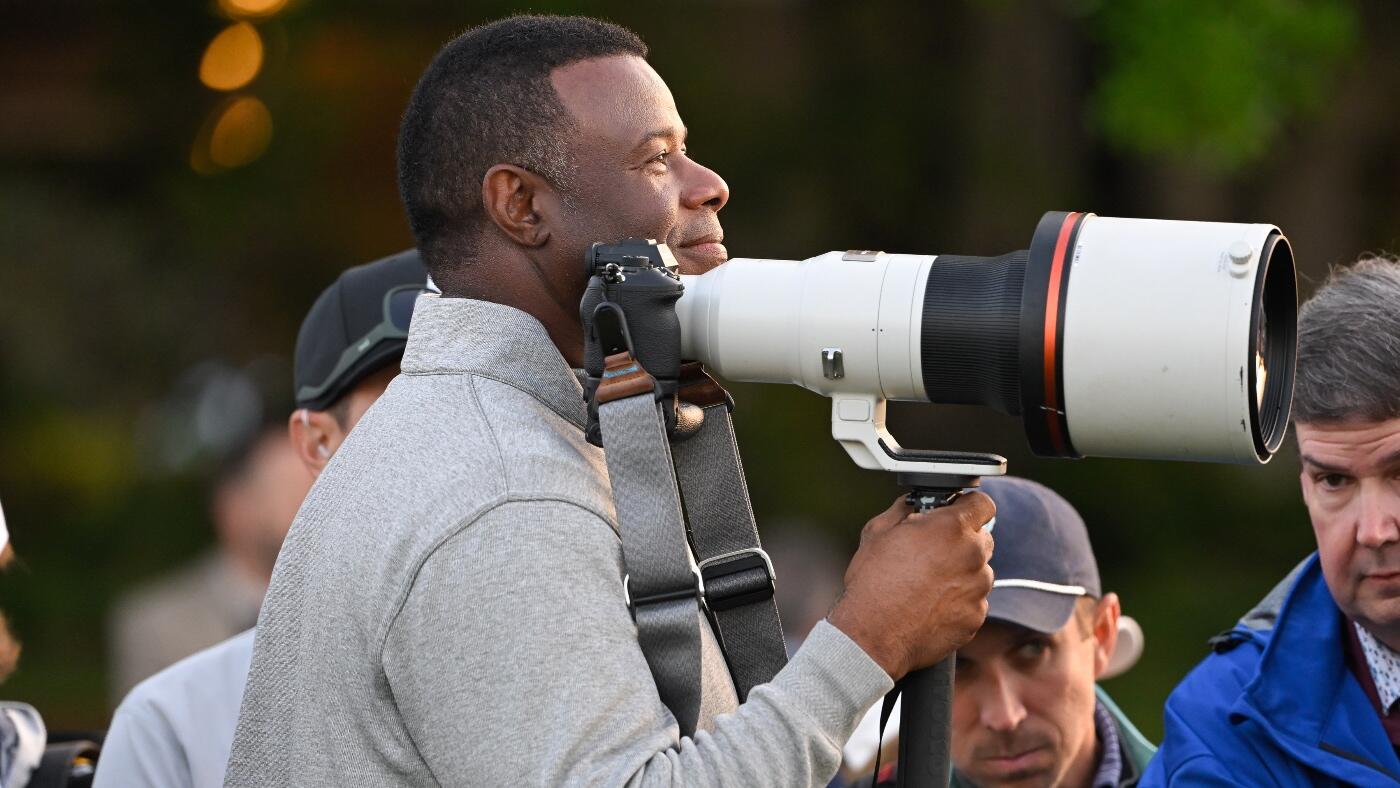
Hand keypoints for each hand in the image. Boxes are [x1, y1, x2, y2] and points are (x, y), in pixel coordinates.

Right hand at [827, 493, 994, 679]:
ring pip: (979, 572)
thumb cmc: (873, 583)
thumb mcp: (877, 532)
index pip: (983, 504)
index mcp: (952, 528)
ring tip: (927, 585)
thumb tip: (912, 504)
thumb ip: (903, 509)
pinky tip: (931, 606)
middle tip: (933, 552)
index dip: (968, 506)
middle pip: (982, 538)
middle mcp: (972, 556)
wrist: (874, 635)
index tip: (956, 513)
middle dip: (962, 541)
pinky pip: (974, 601)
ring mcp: (978, 589)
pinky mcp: (976, 616)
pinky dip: (958, 602)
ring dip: (961, 573)